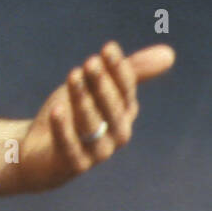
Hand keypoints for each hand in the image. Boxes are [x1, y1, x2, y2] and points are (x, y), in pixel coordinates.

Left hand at [17, 41, 173, 192]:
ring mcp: (96, 151)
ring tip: (73, 76)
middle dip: (102, 84)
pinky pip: (69, 146)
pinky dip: (63, 128)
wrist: (42, 153)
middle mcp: (116, 133)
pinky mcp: (73, 164)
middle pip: (111, 108)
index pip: (125, 90)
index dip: (118, 70)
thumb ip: (128, 72)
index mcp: (123, 113)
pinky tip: (57, 110)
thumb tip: (169, 53)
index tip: (108, 47)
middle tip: (90, 62)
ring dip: (82, 99)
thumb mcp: (94, 88)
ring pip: (91, 124)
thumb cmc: (73, 115)